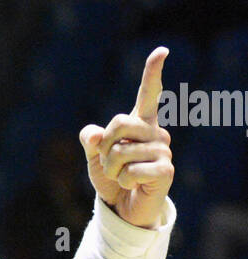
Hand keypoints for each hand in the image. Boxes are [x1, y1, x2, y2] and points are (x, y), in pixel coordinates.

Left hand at [79, 47, 173, 227]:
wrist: (122, 207)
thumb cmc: (111, 177)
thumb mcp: (94, 156)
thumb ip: (91, 140)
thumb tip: (93, 135)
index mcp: (140, 123)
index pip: (148, 94)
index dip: (153, 72)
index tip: (162, 51)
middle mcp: (155, 133)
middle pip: (120, 122)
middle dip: (104, 145)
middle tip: (109, 162)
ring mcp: (163, 151)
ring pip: (122, 151)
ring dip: (112, 168)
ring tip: (122, 176)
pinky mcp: (166, 170)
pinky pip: (132, 170)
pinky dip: (124, 180)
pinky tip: (133, 185)